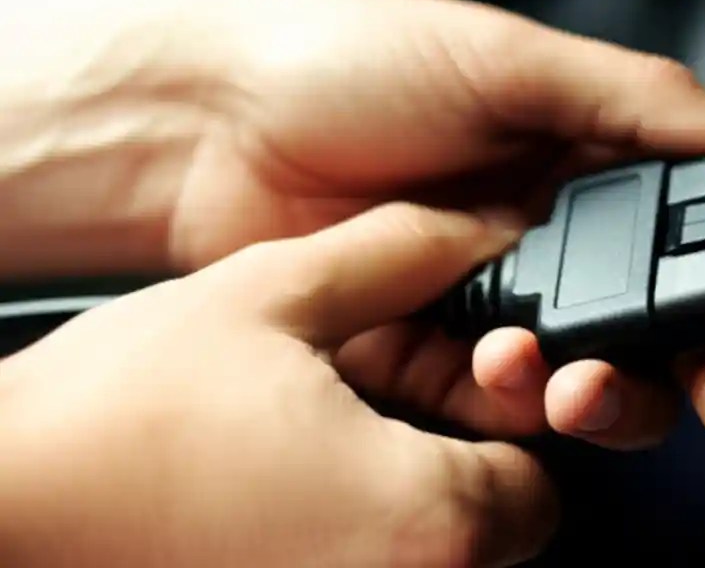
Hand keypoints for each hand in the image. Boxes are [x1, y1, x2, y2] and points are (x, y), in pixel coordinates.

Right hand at [0, 204, 555, 567]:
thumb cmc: (106, 423)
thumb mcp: (270, 295)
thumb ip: (400, 255)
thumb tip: (472, 228)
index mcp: (422, 520)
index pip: (541, 486)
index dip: (510, 424)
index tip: (469, 386)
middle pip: (490, 532)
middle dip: (459, 466)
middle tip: (385, 410)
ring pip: (425, 559)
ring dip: (399, 503)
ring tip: (320, 441)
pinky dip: (343, 540)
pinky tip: (280, 486)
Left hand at [170, 0, 704, 449]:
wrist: (208, 126)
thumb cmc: (346, 63)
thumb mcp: (507, 57)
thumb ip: (636, 102)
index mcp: (592, 147)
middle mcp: (561, 227)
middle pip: (676, 315)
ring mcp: (508, 296)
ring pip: (604, 373)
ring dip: (616, 392)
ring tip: (582, 379)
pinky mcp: (445, 353)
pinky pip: (510, 402)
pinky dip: (522, 403)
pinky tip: (502, 370)